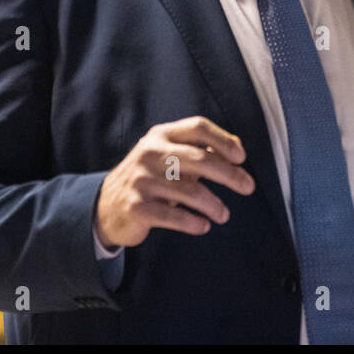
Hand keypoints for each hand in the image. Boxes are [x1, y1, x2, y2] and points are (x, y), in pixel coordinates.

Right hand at [95, 116, 254, 248]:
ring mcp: (142, 180)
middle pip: (200, 159)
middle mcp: (150, 153)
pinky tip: (203, 226)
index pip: (198, 127)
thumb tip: (237, 147)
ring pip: (190, 191)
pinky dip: (194, 222)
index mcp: (161, 135)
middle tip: (247, 187)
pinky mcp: (137, 207)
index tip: (241, 157)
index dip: (223, 140)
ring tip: (223, 214)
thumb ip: (200, 149)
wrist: (105, 206)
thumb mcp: (168, 155)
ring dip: (214, 205)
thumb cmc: (148, 178)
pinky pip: (173, 216)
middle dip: (229, 174)